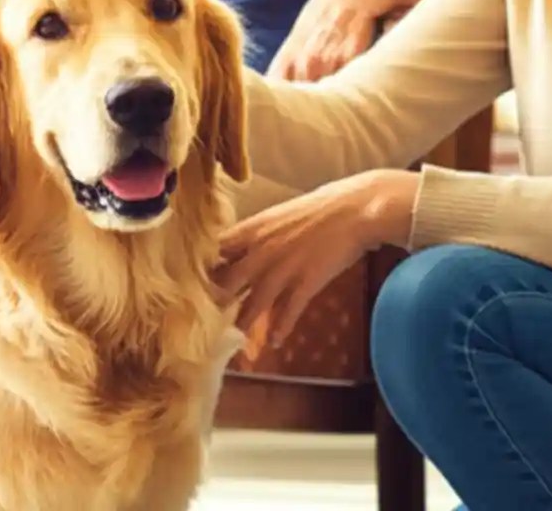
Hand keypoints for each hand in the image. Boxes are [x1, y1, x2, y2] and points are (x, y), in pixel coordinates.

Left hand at [215, 169, 419, 347]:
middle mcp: (261, 250)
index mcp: (252, 229)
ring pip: (252, 304)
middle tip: (206, 320)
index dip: (202, 270)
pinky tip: (274, 342)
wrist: (357, 209)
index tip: (193, 285)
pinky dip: (279, 330)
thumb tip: (243, 247)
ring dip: (243, 326)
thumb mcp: (280, 215)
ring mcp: (282, 268)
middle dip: (215, 304)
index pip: (214, 252)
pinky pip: (286, 313)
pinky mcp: (305, 283)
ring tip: (236, 343)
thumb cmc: (321, 207)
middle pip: (226, 283)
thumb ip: (259, 234)